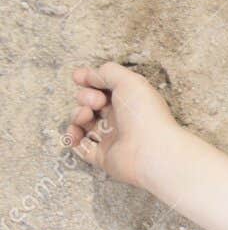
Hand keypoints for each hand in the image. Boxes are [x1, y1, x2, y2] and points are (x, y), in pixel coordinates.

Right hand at [64, 61, 183, 187]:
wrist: (152, 152)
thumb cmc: (144, 114)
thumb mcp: (129, 82)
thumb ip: (107, 72)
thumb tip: (88, 75)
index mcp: (128, 100)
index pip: (103, 87)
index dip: (89, 80)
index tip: (79, 78)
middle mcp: (120, 119)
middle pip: (90, 104)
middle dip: (85, 97)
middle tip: (96, 102)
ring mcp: (112, 138)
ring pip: (83, 123)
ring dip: (77, 115)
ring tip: (85, 116)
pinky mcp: (104, 157)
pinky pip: (81, 147)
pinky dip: (73, 139)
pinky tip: (75, 134)